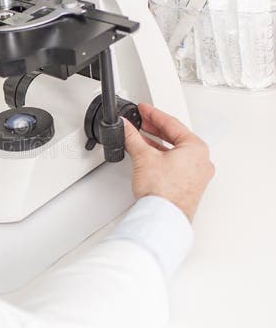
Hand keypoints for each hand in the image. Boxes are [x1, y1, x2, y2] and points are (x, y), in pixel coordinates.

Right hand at [123, 103, 214, 221]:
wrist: (163, 218)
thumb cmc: (163, 192)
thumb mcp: (143, 156)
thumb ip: (132, 137)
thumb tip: (126, 127)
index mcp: (196, 148)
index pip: (172, 124)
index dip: (153, 114)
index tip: (143, 109)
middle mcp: (201, 161)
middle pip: (175, 137)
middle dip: (155, 129)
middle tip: (141, 121)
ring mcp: (197, 175)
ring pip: (175, 152)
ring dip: (157, 144)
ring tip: (141, 138)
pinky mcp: (189, 187)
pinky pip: (176, 165)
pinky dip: (162, 158)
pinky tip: (149, 157)